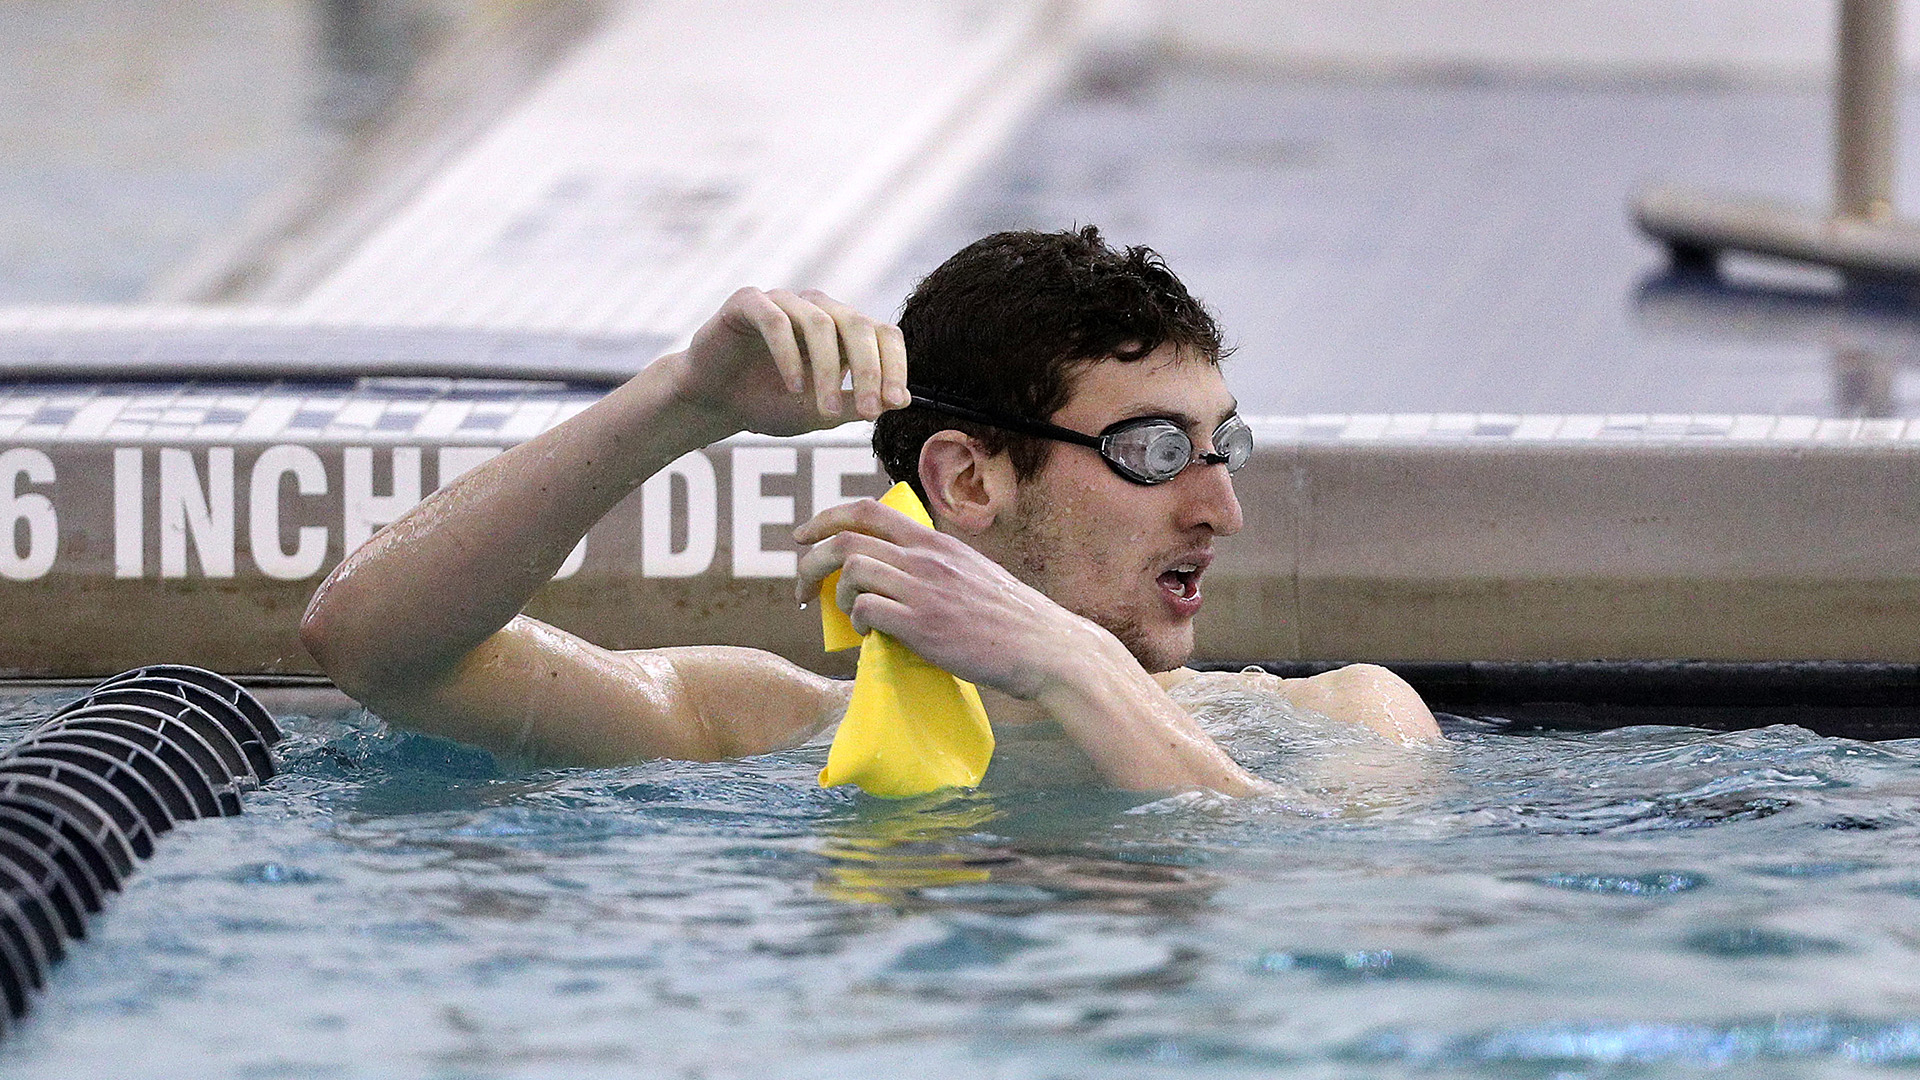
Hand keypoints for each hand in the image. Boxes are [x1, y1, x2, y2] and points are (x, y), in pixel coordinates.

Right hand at [666, 287, 908, 436]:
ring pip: (820, 324)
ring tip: (825, 411)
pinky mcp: (748, 302)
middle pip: (859, 325)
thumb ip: (855, 404)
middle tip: (869, 412)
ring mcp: (784, 301)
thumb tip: (900, 401)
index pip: (884, 334)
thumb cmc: (768, 402)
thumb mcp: (818, 413)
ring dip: (828, 371)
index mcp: (843, 330)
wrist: (714, 400)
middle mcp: (819, 309)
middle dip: (869, 370)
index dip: (895, 366)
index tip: (896, 403)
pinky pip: (776, 320)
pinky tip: (792, 386)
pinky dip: (789, 355)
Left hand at [793, 499, 1114, 700]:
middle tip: (799, 587)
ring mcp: (924, 589)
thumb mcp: (971, 571)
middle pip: (845, 539)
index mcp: (936, 541)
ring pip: (851, 570)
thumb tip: (896, 571)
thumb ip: (934, 564)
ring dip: (835, 595)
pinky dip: (856, 620)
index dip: (825, 518)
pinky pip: (866, 609)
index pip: (868, 510)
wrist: (1043, 647)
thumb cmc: (1009, 618)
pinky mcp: (924, 624)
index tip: (803, 536)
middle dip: (809, 561)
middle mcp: (927, 557)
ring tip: (847, 615)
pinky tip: (870, 634)